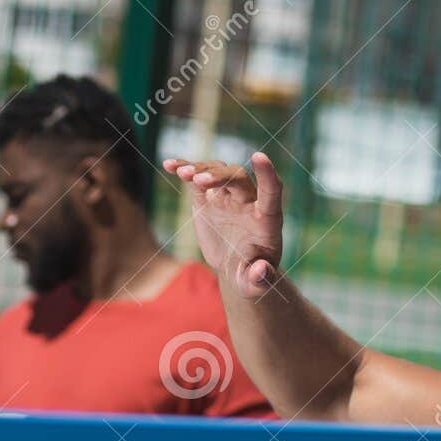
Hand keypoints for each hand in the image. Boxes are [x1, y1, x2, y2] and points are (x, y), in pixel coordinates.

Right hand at [163, 151, 283, 298]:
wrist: (236, 267)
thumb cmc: (251, 276)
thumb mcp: (257, 283)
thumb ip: (262, 278)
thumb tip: (260, 271)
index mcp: (267, 219)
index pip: (272, 191)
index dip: (267, 174)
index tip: (259, 157)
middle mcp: (249, 201)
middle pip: (238, 178)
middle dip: (220, 176)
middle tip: (198, 181)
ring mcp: (228, 196)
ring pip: (218, 171)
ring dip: (201, 170)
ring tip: (182, 173)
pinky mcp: (208, 197)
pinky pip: (197, 178)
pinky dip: (184, 169)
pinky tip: (169, 165)